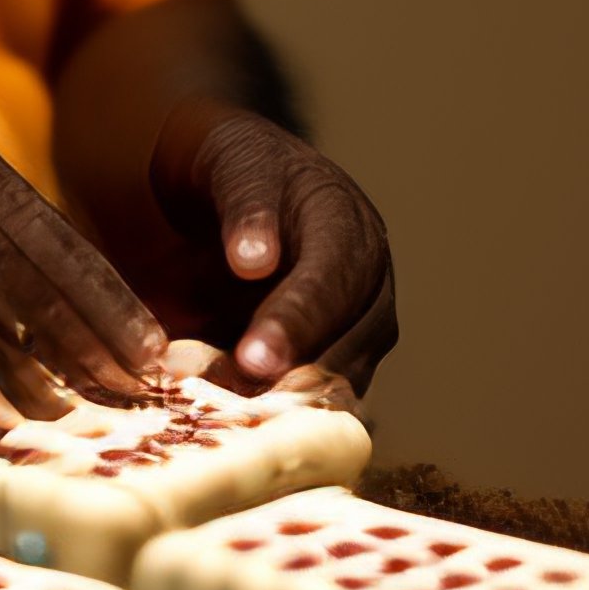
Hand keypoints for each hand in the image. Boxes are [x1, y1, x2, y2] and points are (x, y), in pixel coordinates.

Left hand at [148, 99, 395, 395]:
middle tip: (231, 408)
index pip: (330, 283)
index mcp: (351, 229)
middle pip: (344, 348)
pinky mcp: (328, 364)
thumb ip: (245, 206)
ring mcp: (355, 332)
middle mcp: (367, 287)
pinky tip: (228, 427)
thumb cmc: (236, 166)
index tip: (255, 359)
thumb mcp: (235, 163)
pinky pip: (313, 401)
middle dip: (289, 380)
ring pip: (334, 386)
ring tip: (221, 421)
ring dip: (280, 406)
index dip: (294, 323)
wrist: (236, 186)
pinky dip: (275, 415)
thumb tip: (254, 263)